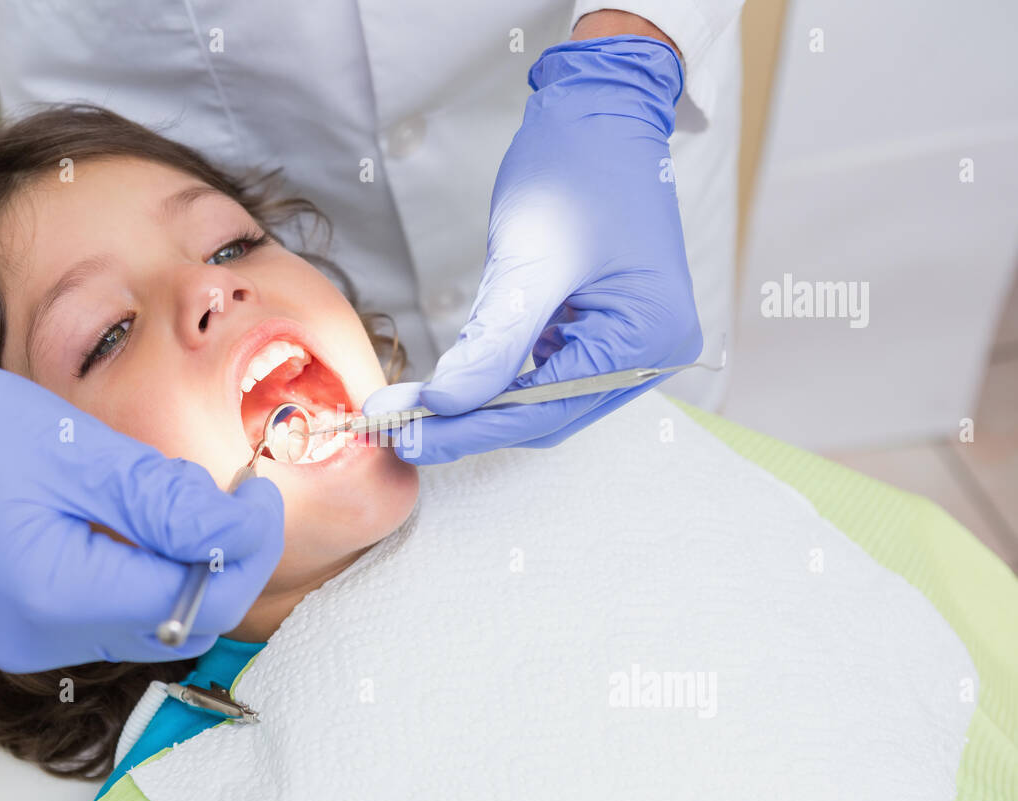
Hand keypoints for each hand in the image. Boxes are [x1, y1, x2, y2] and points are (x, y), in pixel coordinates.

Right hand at [0, 322, 283, 671]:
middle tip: (244, 500)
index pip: (193, 599)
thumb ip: (164, 500)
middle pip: (179, 624)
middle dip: (226, 565)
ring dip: (189, 570)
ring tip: (198, 503)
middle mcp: (41, 641)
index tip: (262, 495)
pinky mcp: (22, 622)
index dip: (245, 549)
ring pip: (150, 622)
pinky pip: (111, 613)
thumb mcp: (76, 451)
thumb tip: (240, 525)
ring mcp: (28, 639)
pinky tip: (148, 523)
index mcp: (55, 599)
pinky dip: (145, 573)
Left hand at [365, 36, 702, 464]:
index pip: (546, 409)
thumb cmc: (575, 169)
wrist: (600, 112)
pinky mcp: (606, 329)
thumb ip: (493, 341)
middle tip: (401, 426)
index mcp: (648, 339)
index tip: (407, 435)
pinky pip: (548, 370)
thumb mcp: (529, 260)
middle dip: (472, 421)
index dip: (471, 428)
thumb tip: (443, 406)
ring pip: (544, 399)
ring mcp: (632, 343)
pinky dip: (502, 375)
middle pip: (547, 415)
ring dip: (483, 402)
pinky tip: (461, 372)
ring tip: (418, 404)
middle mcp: (652, 354)